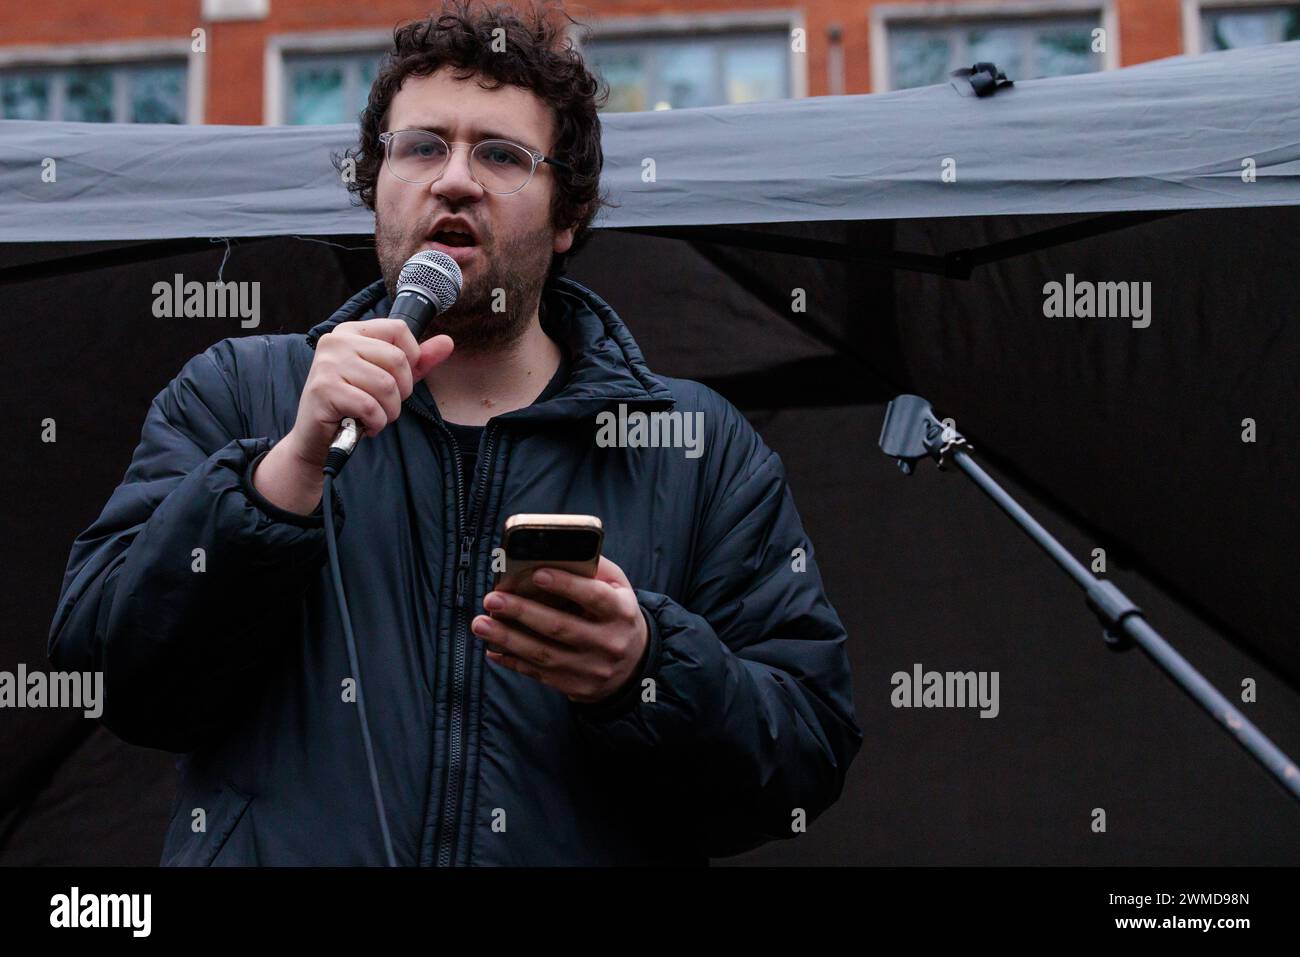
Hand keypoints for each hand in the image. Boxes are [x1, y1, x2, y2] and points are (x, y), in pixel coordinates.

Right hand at [253, 319, 452, 514]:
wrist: (317, 438)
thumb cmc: (353, 405)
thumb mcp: (389, 378)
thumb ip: (418, 361)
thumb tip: (447, 342)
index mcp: (352, 331)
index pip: (399, 329)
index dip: (411, 358)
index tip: (399, 380)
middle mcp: (336, 341)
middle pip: (397, 359)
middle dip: (402, 392)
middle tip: (385, 405)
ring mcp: (328, 364)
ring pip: (386, 385)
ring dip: (389, 411)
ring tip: (375, 416)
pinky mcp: (324, 389)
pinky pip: (370, 406)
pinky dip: (376, 422)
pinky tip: (366, 426)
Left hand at [471, 555, 648, 704]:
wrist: (633, 666)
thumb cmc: (615, 615)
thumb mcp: (618, 589)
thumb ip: (594, 570)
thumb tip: (554, 553)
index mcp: (621, 612)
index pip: (594, 597)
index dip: (566, 585)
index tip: (536, 574)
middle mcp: (609, 642)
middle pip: (561, 627)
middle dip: (522, 612)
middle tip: (493, 599)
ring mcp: (592, 668)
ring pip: (544, 654)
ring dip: (508, 638)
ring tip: (481, 624)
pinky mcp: (576, 686)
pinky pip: (538, 674)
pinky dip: (512, 660)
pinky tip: (492, 647)